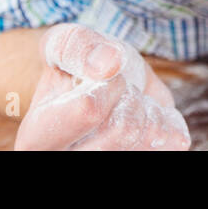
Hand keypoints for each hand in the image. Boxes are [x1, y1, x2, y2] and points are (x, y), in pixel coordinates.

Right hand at [14, 24, 190, 149]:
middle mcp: (64, 158)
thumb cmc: (82, 67)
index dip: (110, 83)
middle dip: (131, 97)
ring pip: (147, 138)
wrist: (108, 86)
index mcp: (37, 137)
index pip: (88, 109)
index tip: (107, 75)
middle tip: (119, 91)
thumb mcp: (69, 43)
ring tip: (129, 105)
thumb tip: (108, 64)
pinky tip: (147, 120)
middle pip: (123, 129)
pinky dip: (167, 123)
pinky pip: (170, 145)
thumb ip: (79, 46)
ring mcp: (102, 165)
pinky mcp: (137, 161)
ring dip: (148, 109)